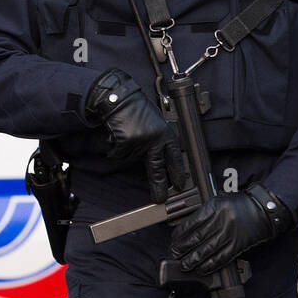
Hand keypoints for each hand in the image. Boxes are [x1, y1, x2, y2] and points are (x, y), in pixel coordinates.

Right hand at [85, 68, 182, 202]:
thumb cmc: (137, 110)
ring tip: (128, 133)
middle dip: (158, 184)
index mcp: (165, 133)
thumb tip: (161, 162)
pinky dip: (117, 147)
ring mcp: (140, 141)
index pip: (174, 157)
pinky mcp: (126, 142)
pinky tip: (119, 134)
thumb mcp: (155, 124)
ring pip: (133, 157)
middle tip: (160, 197)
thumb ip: (159, 141)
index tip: (180, 184)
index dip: (177, 171)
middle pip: (156, 167)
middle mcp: (155, 139)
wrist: (120, 99)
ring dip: (129, 149)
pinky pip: (120, 153)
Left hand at [169, 183, 292, 274]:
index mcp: (215, 207)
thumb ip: (204, 213)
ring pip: (208, 250)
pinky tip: (202, 269)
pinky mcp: (238, 245)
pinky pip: (222, 257)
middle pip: (198, 237)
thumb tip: (186, 229)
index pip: (192, 223)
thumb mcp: (219, 201)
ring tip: (185, 265)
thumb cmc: (239, 205)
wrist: (263, 209)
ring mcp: (231, 233)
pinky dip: (211, 265)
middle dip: (183, 248)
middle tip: (174, 254)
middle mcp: (222, 220)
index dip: (180, 234)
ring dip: (194, 260)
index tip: (174, 240)